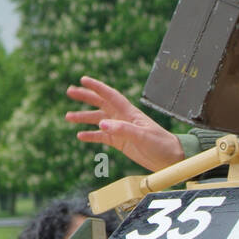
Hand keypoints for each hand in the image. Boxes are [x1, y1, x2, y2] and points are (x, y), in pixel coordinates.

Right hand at [65, 76, 183, 172]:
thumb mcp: (142, 136)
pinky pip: (102, 137)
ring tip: (67, 117)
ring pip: (98, 120)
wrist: (170, 158)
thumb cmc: (161, 144)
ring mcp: (121, 129)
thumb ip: (122, 129)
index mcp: (129, 112)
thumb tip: (101, 124)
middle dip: (85, 97)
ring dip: (84, 117)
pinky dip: (91, 135)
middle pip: (101, 104)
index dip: (97, 87)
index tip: (83, 80)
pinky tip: (80, 136)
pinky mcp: (120, 142)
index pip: (110, 95)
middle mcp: (123, 118)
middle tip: (69, 91)